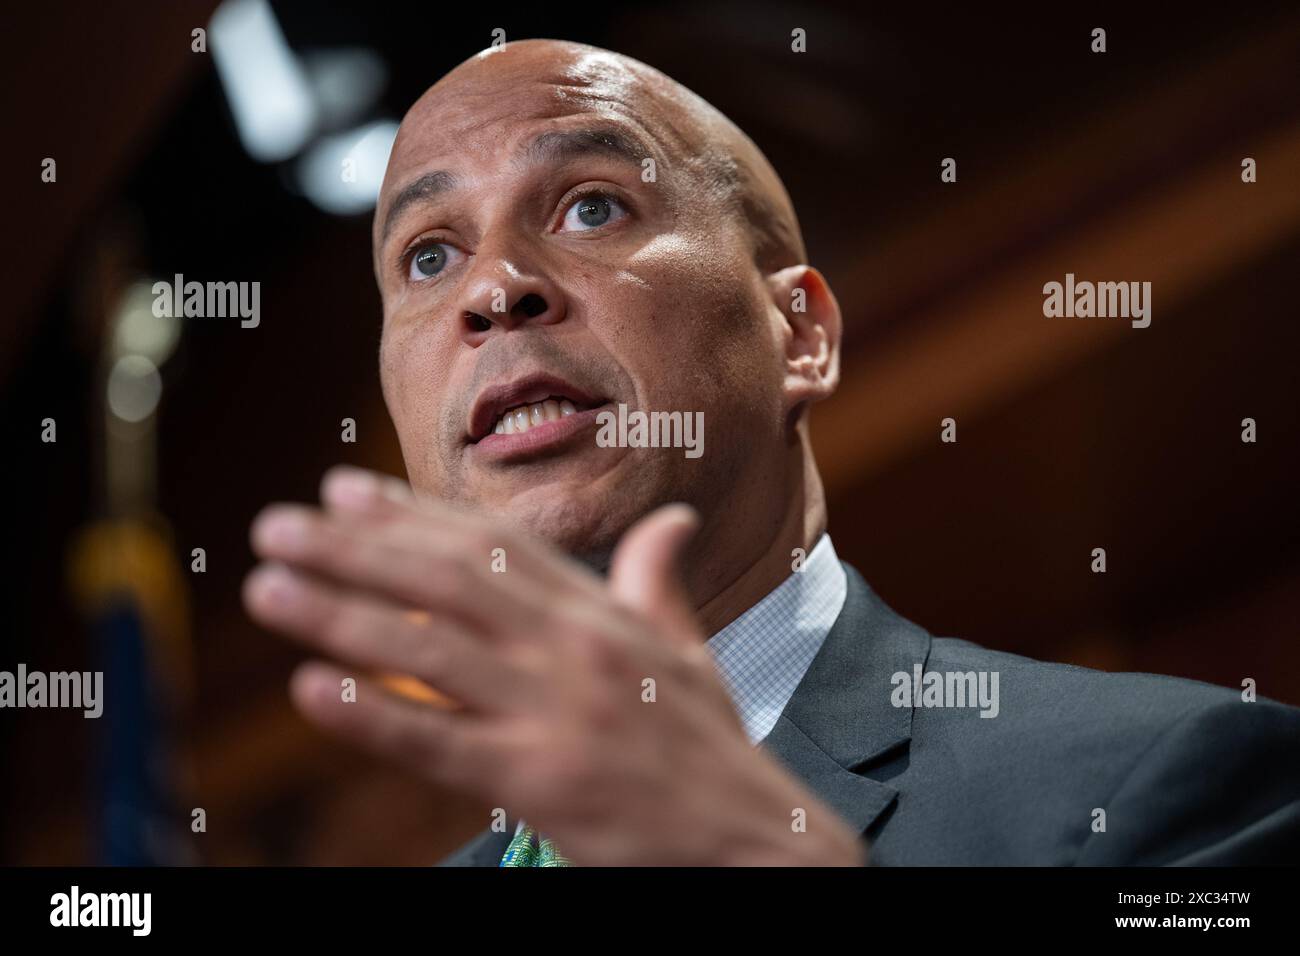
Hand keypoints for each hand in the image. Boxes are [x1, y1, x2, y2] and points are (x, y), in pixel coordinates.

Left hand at [242, 465, 864, 865]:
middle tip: (278, 524)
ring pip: (429, 650)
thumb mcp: (688, 649)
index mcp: (600, 615)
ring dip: (341, 614)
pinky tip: (312, 689)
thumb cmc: (709, 744)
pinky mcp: (537, 780)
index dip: (412, 512)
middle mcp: (570, 648)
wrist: (752, 839)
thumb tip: (672, 517)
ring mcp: (552, 712)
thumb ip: (659, 578)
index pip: (493, 547)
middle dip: (355, 548)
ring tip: (270, 589)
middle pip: (446, 580)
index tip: (344, 485)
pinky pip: (439, 742)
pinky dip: (373, 716)